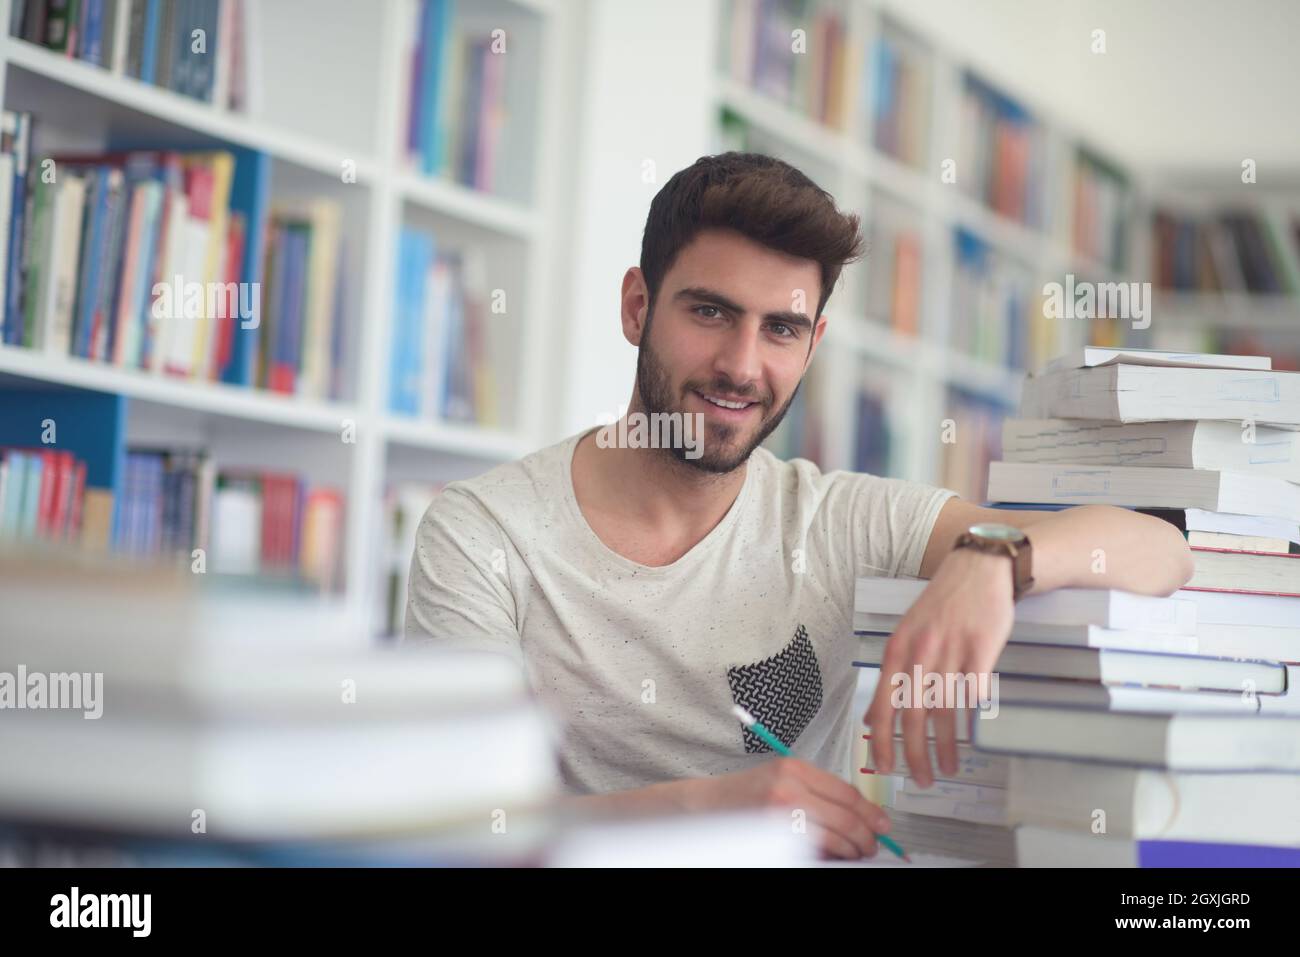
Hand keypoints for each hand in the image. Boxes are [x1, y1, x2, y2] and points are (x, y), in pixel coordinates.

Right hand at [688, 757, 891, 859]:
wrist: (705, 807)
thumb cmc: (744, 793)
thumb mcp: (782, 777)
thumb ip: (816, 789)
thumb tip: (856, 812)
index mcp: (795, 769)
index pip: (847, 792)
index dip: (871, 812)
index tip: (882, 823)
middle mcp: (791, 788)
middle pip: (847, 816)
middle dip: (866, 836)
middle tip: (873, 845)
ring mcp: (783, 814)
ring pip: (836, 837)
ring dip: (852, 850)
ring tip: (856, 853)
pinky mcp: (776, 836)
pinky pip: (815, 850)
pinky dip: (831, 856)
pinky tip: (834, 856)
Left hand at [863, 548, 1013, 787]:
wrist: (978, 568)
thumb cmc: (942, 604)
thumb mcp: (906, 633)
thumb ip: (892, 674)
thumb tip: (873, 717)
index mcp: (897, 649)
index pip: (883, 704)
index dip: (882, 741)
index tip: (884, 767)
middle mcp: (920, 651)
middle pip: (912, 715)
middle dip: (914, 754)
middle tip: (920, 779)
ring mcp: (951, 649)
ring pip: (944, 710)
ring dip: (946, 747)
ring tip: (949, 768)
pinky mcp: (981, 647)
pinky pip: (975, 691)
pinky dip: (973, 719)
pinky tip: (974, 738)